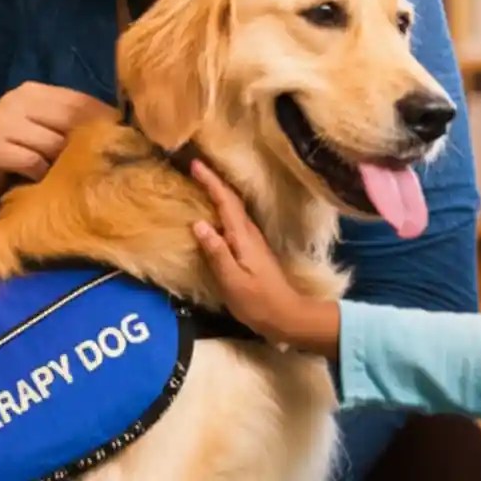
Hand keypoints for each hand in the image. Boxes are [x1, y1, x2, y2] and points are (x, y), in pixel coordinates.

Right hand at [0, 82, 116, 223]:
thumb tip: (119, 132)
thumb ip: (69, 126)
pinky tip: (38, 181)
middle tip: (97, 164)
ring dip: (63, 164)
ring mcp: (4, 122)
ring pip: (55, 144)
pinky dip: (41, 175)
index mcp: (34, 92)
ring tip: (64, 175)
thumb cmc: (11, 154)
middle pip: (71, 120)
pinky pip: (34, 163)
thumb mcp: (41, 132)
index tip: (124, 142)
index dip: (104, 122)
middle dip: (87, 144)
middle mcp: (18, 100)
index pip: (80, 101)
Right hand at [190, 160, 339, 359]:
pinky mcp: (252, 250)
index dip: (211, 181)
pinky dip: (222, 210)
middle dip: (213, 182)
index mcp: (243, 237)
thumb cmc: (257, 301)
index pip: (226, 202)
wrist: (286, 316)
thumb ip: (216, 252)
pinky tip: (213, 215)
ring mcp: (253, 241)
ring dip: (218, 194)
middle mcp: (250, 233)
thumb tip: (198, 223)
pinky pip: (234, 221)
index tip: (195, 163)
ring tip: (200, 184)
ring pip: (234, 210)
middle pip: (231, 200)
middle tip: (194, 167)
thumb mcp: (232, 280)